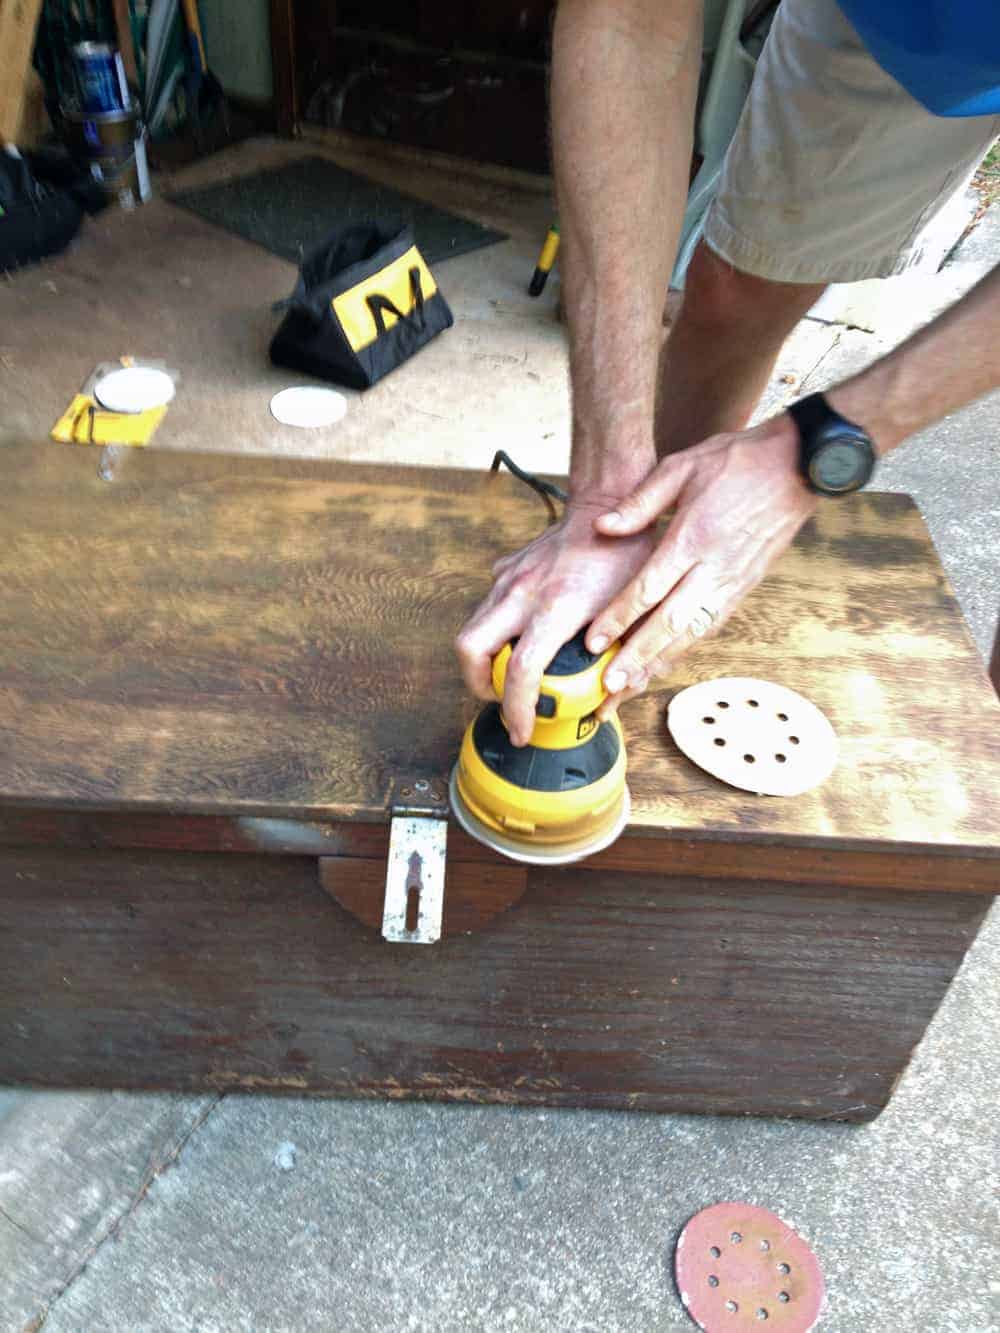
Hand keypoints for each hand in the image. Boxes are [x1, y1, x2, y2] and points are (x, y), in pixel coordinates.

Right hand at [455, 497, 656, 744]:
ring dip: (483, 660)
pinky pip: (486, 609)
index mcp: (557, 607)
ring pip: (471, 630)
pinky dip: (495, 631)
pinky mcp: (504, 570)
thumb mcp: (639, 612)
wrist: (605, 502)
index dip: (516, 710)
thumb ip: (630, 661)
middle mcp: (522, 593)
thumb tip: (611, 702)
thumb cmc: (626, 553)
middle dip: (478, 685)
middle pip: (470, 650)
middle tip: (503, 700)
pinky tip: (523, 634)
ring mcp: (508, 579)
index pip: (521, 670)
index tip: (522, 731)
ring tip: (512, 676)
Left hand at [585, 414, 816, 714]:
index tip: (594, 642)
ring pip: (692, 633)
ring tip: (630, 689)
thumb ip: (640, 501)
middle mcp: (714, 568)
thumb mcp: (682, 466)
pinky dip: (683, 650)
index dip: (619, 618)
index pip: (649, 588)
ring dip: (659, 663)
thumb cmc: (736, 461)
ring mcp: (732, 582)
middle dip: (637, 657)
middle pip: (669, 623)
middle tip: (608, 686)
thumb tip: (602, 527)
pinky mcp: (743, 588)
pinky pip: (709, 627)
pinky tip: (662, 665)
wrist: (796, 466)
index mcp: (693, 536)